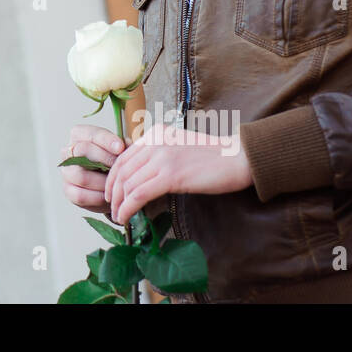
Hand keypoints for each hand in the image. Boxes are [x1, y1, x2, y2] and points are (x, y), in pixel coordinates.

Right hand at [59, 124, 125, 212]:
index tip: (121, 148)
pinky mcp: (68, 191)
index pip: (90, 133)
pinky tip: (110, 195)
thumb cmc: (114, 161)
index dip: (106, 140)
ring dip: (103, 182)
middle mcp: (67, 151)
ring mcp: (66, 172)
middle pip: (82, 150)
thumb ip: (125, 146)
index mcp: (79, 135)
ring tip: (117, 184)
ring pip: (81, 175)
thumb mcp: (121, 150)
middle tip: (121, 167)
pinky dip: (98, 197)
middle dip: (105, 159)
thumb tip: (129, 145)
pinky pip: (80, 195)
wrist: (110, 185)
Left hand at [104, 122, 252, 224]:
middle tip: (112, 209)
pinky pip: (138, 194)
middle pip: (121, 170)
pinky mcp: (170, 175)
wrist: (239, 158)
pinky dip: (127, 208)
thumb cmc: (215, 158)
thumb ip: (161, 157)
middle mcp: (155, 142)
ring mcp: (161, 158)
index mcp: (156, 134)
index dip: (113, 178)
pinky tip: (126, 217)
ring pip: (127, 184)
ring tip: (119, 217)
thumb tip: (145, 178)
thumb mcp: (180, 148)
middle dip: (112, 193)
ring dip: (118, 204)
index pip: (123, 157)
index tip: (112, 194)